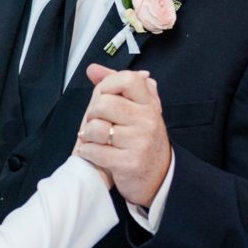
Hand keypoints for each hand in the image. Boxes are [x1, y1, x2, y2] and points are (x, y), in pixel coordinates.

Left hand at [75, 64, 170, 207]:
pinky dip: (87, 151)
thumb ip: (117, 86)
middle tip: (95, 122)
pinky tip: (92, 151)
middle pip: (104, 103)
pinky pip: (95, 150)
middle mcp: (147, 121)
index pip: (128, 79)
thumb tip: (93, 69)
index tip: (103, 95)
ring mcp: (139, 142)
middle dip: (92, 113)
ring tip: (92, 138)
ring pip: (96, 128)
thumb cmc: (142, 140)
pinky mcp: (128, 163)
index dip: (108, 84)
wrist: (160, 177)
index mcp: (149, 105)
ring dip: (87, 134)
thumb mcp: (138, 110)